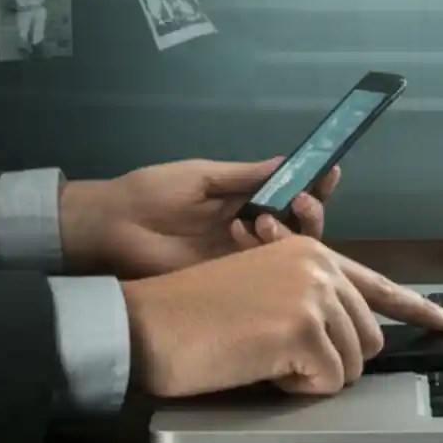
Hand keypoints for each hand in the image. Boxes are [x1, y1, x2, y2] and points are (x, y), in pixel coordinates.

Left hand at [58, 157, 340, 277]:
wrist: (112, 227)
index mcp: (245, 200)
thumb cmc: (151, 193)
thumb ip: (245, 175)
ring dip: (290, 232)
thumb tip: (288, 161)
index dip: (314, 185)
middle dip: (311, 212)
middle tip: (301, 200)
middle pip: (301, 226)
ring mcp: (243, 256)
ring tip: (264, 220)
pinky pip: (265, 271)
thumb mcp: (202, 175)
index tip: (330, 171)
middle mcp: (251, 229)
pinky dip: (266, 252)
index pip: (291, 194)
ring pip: (291, 252)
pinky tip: (246, 235)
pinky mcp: (231, 280)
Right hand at [122, 236, 442, 397]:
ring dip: (309, 375)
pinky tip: (259, 365)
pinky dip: (294, 388)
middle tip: (280, 354)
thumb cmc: (194, 315)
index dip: (419, 308)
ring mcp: (313, 293)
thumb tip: (350, 338)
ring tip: (261, 353)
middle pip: (368, 337)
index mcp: (310, 252)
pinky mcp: (302, 327)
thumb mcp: (261, 289)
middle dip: (333, 361)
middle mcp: (318, 265)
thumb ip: (308, 300)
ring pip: (351, 364)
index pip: (378, 283)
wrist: (148, 323)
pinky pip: (327, 382)